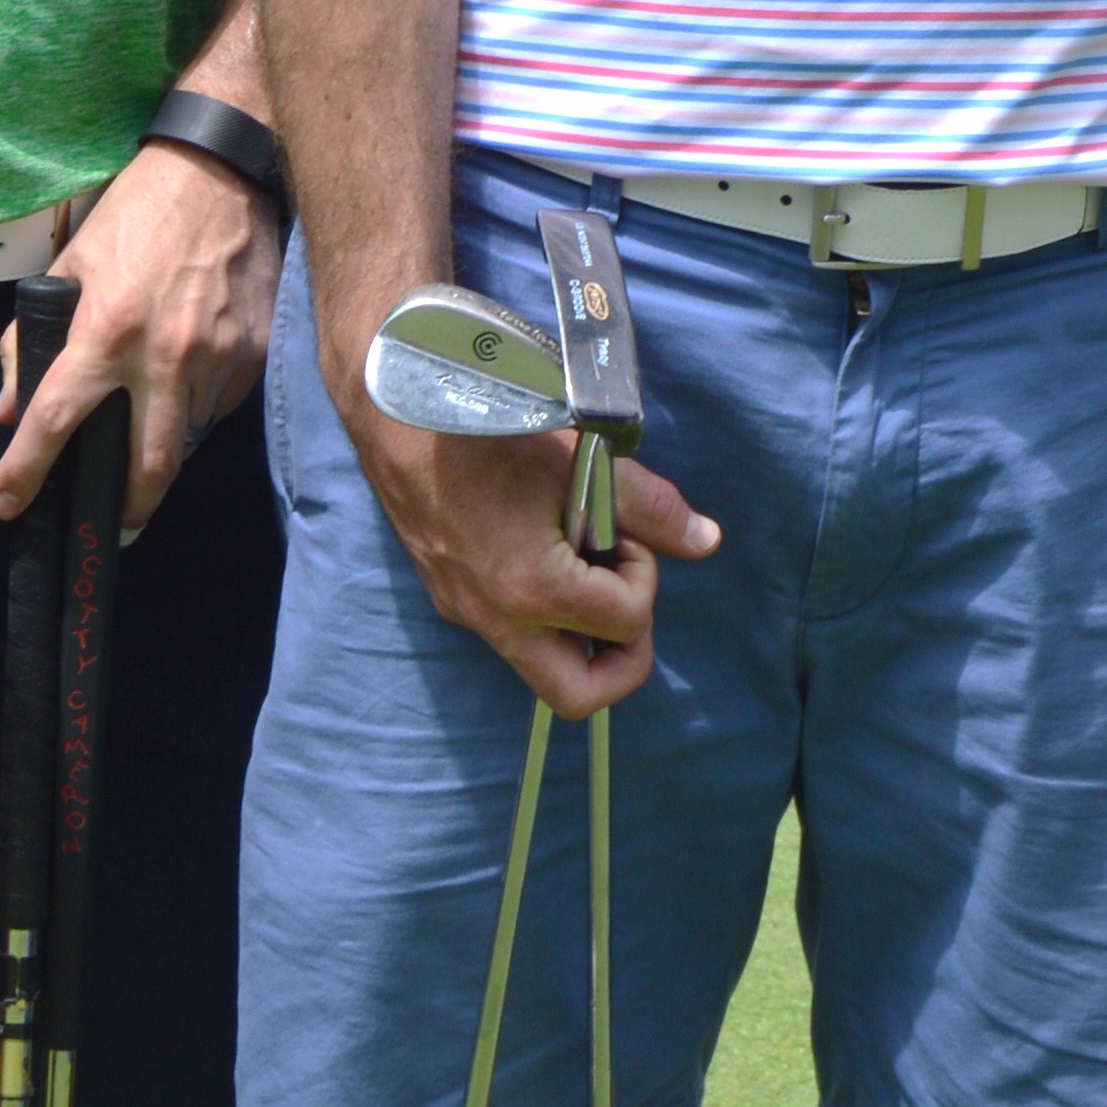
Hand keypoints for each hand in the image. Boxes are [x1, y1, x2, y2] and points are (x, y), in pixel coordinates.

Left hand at [0, 142, 282, 529]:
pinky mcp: (255, 355)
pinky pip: (220, 407)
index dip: (24, 473)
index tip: (6, 506)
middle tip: (114, 521)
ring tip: (151, 424)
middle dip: (127, 509)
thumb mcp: (69, 268)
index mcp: (106, 331)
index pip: (54, 422)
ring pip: (188, 438)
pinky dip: (198, 410)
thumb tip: (9, 409)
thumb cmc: (135, 217)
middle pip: (147, 469)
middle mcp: (163, 356)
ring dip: (165, 446)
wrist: (219, 174)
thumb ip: (31, 340)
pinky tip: (188, 382)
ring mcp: (216, 359)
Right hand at [325, 306, 719, 722]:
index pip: (626, 624)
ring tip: (584, 558)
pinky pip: (512, 633)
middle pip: (580, 696)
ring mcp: (467, 613)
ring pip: (542, 667)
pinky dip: (546, 609)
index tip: (624, 531)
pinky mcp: (451, 597)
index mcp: (534, 591)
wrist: (400, 411)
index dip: (643, 576)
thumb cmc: (491, 429)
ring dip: (581, 629)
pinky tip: (545, 543)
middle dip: (622, 658)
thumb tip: (707, 541)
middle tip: (624, 592)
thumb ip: (650, 507)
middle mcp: (496, 620)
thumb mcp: (582, 462)